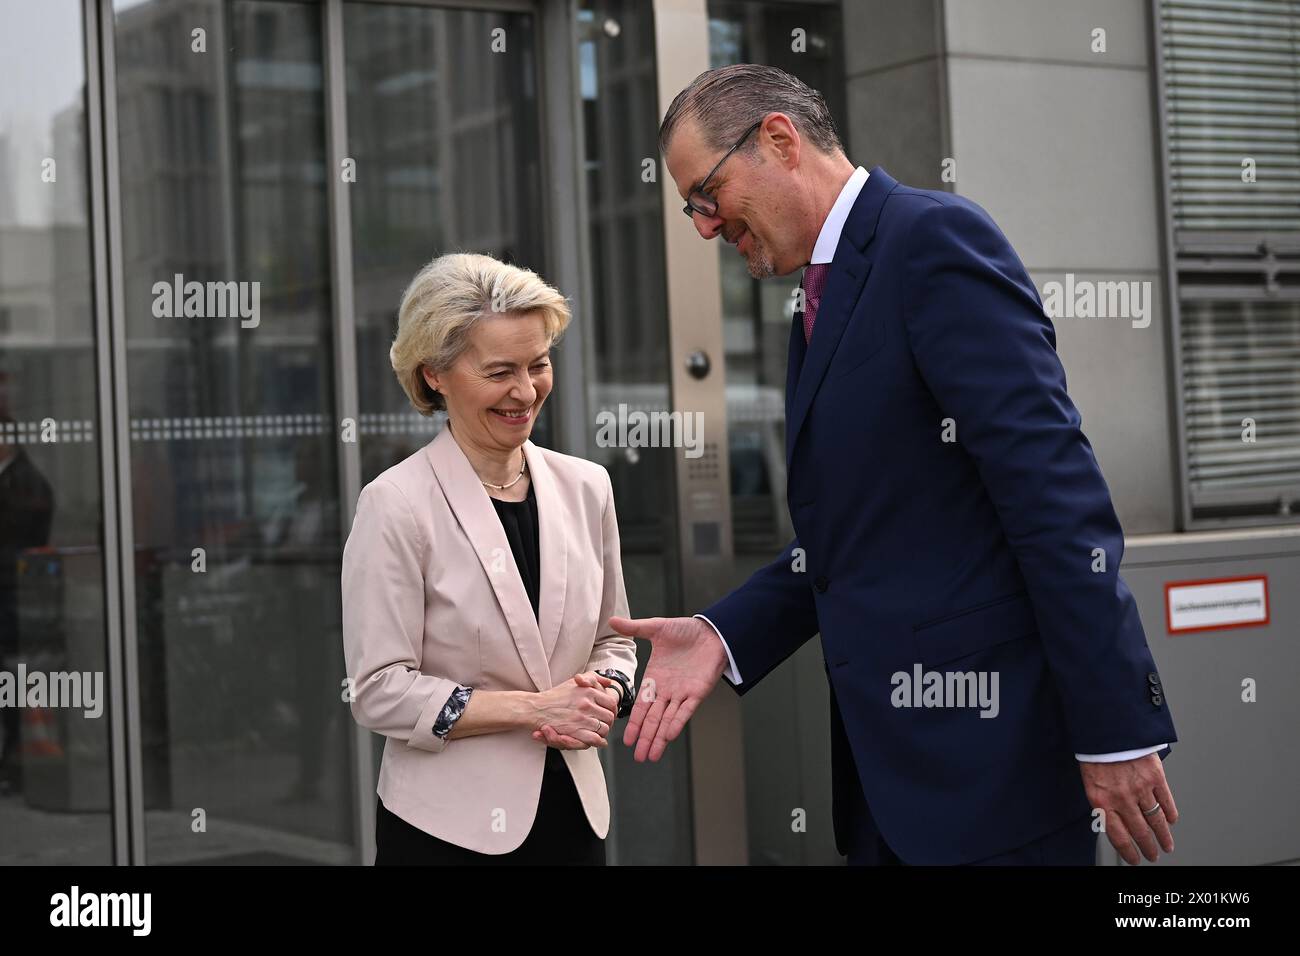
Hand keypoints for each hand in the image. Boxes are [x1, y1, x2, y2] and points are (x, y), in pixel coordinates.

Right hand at [530, 673, 617, 749]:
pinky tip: (598, 740)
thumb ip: (593, 678)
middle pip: (609, 717)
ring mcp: (581, 718)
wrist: (537, 708)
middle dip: (609, 722)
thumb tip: (608, 683)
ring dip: (603, 732)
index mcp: (588, 691)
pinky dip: (598, 741)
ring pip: (603, 729)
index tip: (609, 713)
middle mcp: (586, 703)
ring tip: (599, 732)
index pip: (611, 703)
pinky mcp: (574, 730)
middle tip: (605, 724)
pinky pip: (594, 738)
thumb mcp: (575, 681)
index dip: (612, 710)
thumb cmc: (556, 695)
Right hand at [609, 615, 726, 761]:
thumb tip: (612, 621)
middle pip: (653, 719)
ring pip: (667, 720)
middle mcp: (667, 690)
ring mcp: (682, 693)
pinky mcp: (698, 692)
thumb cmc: (686, 631)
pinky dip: (676, 722)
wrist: (712, 630)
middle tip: (638, 758)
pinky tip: (668, 736)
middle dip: (645, 738)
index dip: (634, 723)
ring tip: (651, 756)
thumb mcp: (657, 628)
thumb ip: (634, 628)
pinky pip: (685, 710)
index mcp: (655, 679)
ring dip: (659, 738)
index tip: (625, 740)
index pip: (642, 706)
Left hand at [1079, 752, 1178, 864]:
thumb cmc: (1095, 751)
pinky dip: (1170, 813)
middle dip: (1148, 847)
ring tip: (1166, 845)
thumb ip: (1103, 800)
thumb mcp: (1090, 780)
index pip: (1118, 836)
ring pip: (1156, 820)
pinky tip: (1171, 820)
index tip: (1135, 859)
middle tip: (1153, 855)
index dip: (1128, 851)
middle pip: (1140, 831)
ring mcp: (1140, 788)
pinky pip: (1166, 801)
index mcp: (1102, 800)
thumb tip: (1112, 819)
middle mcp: (1122, 798)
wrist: (1105, 725)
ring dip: (1163, 836)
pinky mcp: (1155, 777)